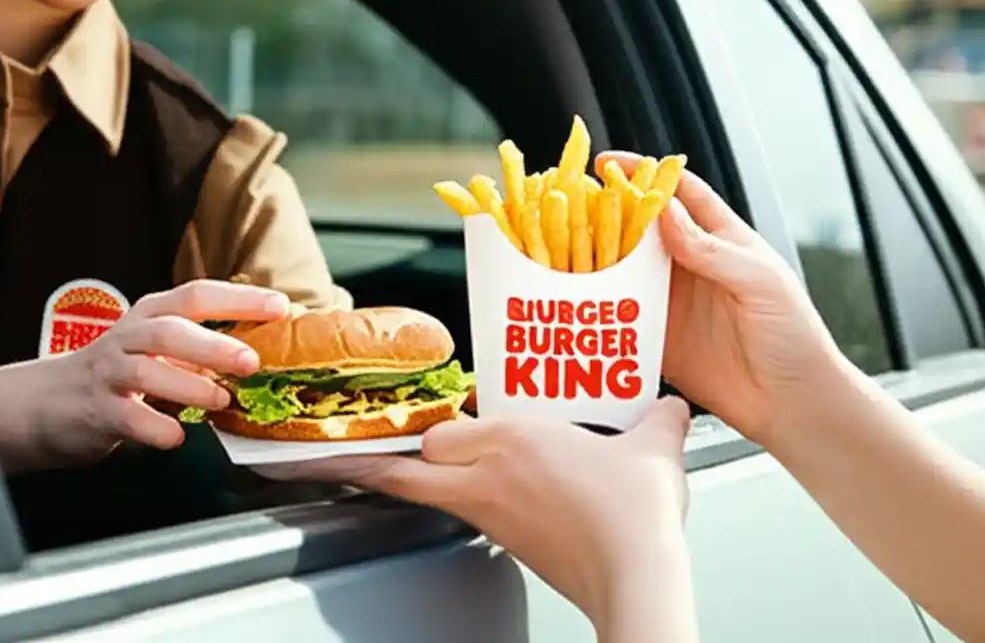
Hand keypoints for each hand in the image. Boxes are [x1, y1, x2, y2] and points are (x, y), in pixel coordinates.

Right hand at [28, 280, 289, 467]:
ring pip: (147, 371)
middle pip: (169, 331)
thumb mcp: (157, 349)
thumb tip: (260, 352)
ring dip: (189, 386)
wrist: (50, 401)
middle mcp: (129, 337)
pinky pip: (127, 418)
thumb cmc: (119, 372)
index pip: (197, 296)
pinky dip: (155, 428)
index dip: (239, 299)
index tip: (279, 307)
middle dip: (213, 345)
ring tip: (221, 400)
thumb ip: (200, 348)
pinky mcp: (96, 409)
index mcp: (151, 314)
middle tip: (250, 361)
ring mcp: (110, 373)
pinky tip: (177, 437)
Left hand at [259, 397, 692, 626]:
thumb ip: (657, 418)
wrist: (636, 579)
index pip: (441, 427)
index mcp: (512, 440)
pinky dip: (445, 500)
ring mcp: (490, 514)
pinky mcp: (506, 543)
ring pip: (420, 492)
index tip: (416, 411)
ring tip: (360, 468)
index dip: (428, 420)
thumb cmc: (635, 515)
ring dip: (394, 478)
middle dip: (354, 460)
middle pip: (399, 468)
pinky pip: (456, 514)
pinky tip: (460, 494)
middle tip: (315, 454)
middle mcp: (487, 476)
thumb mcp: (653, 449)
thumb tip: (668, 406)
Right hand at [597, 152, 845, 445]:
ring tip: (560, 255)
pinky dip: (598, 311)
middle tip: (568, 211)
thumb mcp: (760, 282)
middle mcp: (690, 266)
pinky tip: (578, 306)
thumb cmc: (793, 335)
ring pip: (623, 272)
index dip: (644, 174)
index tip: (607, 164)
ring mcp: (671, 303)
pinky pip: (620, 319)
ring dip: (595, 263)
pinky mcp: (658, 339)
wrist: (792, 403)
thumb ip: (711, 249)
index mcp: (720, 240)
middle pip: (639, 230)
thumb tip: (667, 213)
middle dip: (604, 216)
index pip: (679, 192)